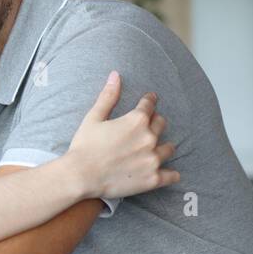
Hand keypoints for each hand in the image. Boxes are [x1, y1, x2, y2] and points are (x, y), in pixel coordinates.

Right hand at [66, 71, 179, 198]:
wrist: (80, 176)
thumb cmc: (85, 146)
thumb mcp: (94, 117)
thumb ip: (108, 96)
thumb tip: (116, 75)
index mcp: (136, 120)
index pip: (149, 105)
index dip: (148, 101)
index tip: (149, 99)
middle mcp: (149, 138)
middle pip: (161, 124)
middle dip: (155, 122)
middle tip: (147, 127)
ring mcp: (153, 159)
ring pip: (169, 148)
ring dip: (163, 146)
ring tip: (155, 149)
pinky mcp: (153, 178)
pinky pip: (172, 175)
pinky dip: (171, 174)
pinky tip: (168, 172)